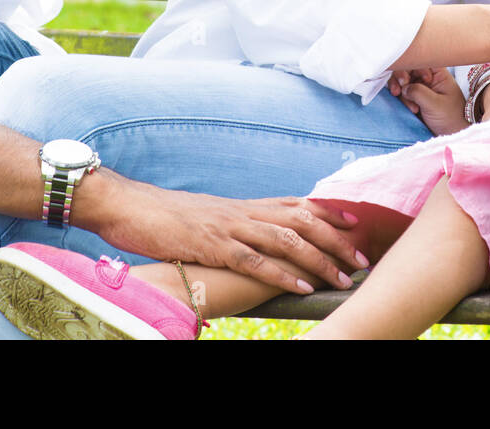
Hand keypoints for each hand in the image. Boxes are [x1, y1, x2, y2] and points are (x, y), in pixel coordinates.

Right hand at [92, 177, 366, 294]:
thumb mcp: (207, 218)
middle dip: (337, 240)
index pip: (296, 203)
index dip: (329, 212)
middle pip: (302, 219)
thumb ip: (233, 226)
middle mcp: (243, 210)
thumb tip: (250, 239)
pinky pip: (254, 260)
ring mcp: (229, 226)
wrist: (127, 205)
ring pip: (286, 239)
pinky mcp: (212, 244)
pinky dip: (281, 273)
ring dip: (320, 259)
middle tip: (362, 259)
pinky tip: (301, 286)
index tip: (357, 222)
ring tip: (344, 277)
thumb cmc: (164, 216)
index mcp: (243, 204)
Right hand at [390, 67, 465, 135]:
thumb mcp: (436, 104)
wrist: (452, 134)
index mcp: (438, 73)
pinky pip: (402, 93)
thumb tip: (403, 86)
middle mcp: (427, 78)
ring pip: (402, 82)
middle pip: (407, 69)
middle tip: (399, 91)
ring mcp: (420, 87)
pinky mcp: (414, 98)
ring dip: (402, 93)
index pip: (420, 60)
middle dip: (401, 80)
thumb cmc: (451, 117)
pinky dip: (401, 100)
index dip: (410, 68)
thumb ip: (418, 92)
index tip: (407, 81)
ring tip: (412, 108)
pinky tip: (409, 109)